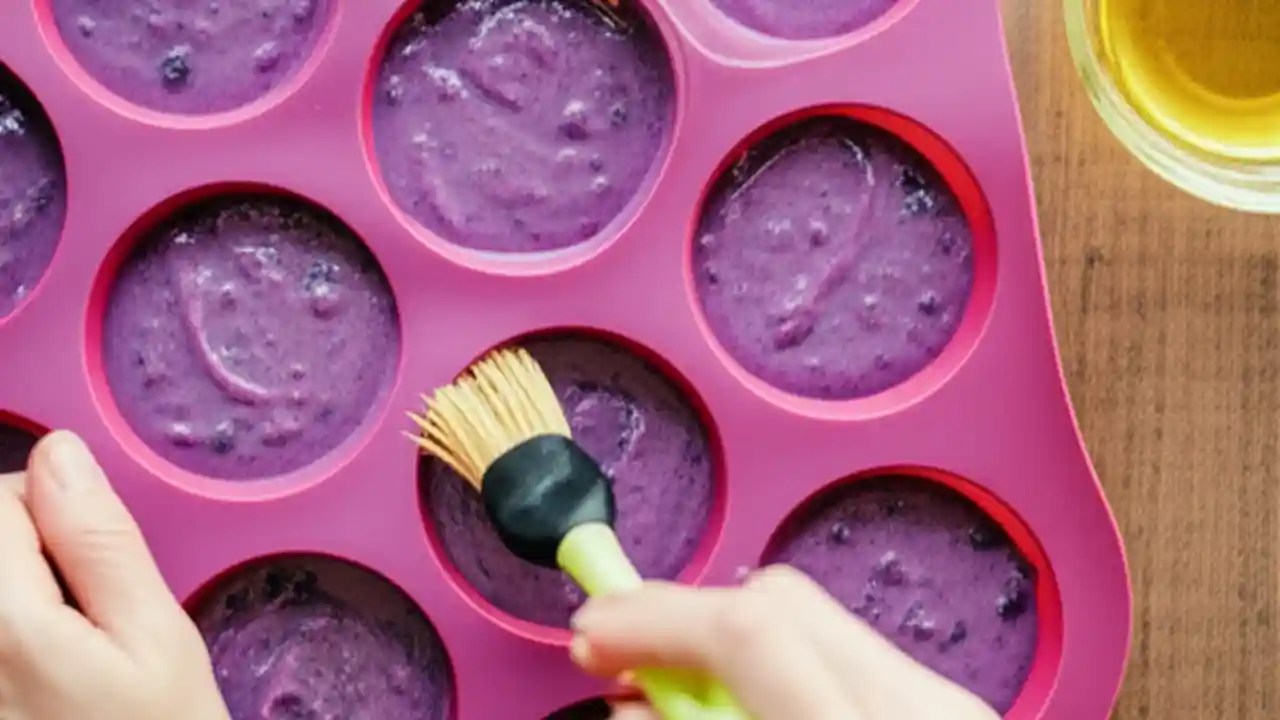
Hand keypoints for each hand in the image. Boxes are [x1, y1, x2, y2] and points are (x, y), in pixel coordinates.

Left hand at [0, 431, 228, 719]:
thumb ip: (101, 543)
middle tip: (80, 614)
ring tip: (51, 646)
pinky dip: (13, 634)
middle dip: (25, 551)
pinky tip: (37, 678)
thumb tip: (63, 454)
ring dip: (18, 593)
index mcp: (0, 620)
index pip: (3, 495)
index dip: (60, 512)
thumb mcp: (154, 645)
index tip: (99, 564)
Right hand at [570, 566, 1001, 719]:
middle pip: (778, 597)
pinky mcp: (948, 702)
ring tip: (677, 685)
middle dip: (680, 614)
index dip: (652, 616)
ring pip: (806, 615)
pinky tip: (745, 699)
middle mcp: (921, 705)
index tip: (592, 629)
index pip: (750, 631)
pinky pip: (838, 648)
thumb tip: (634, 698)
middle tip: (618, 652)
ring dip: (724, 639)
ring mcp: (946, 699)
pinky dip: (773, 661)